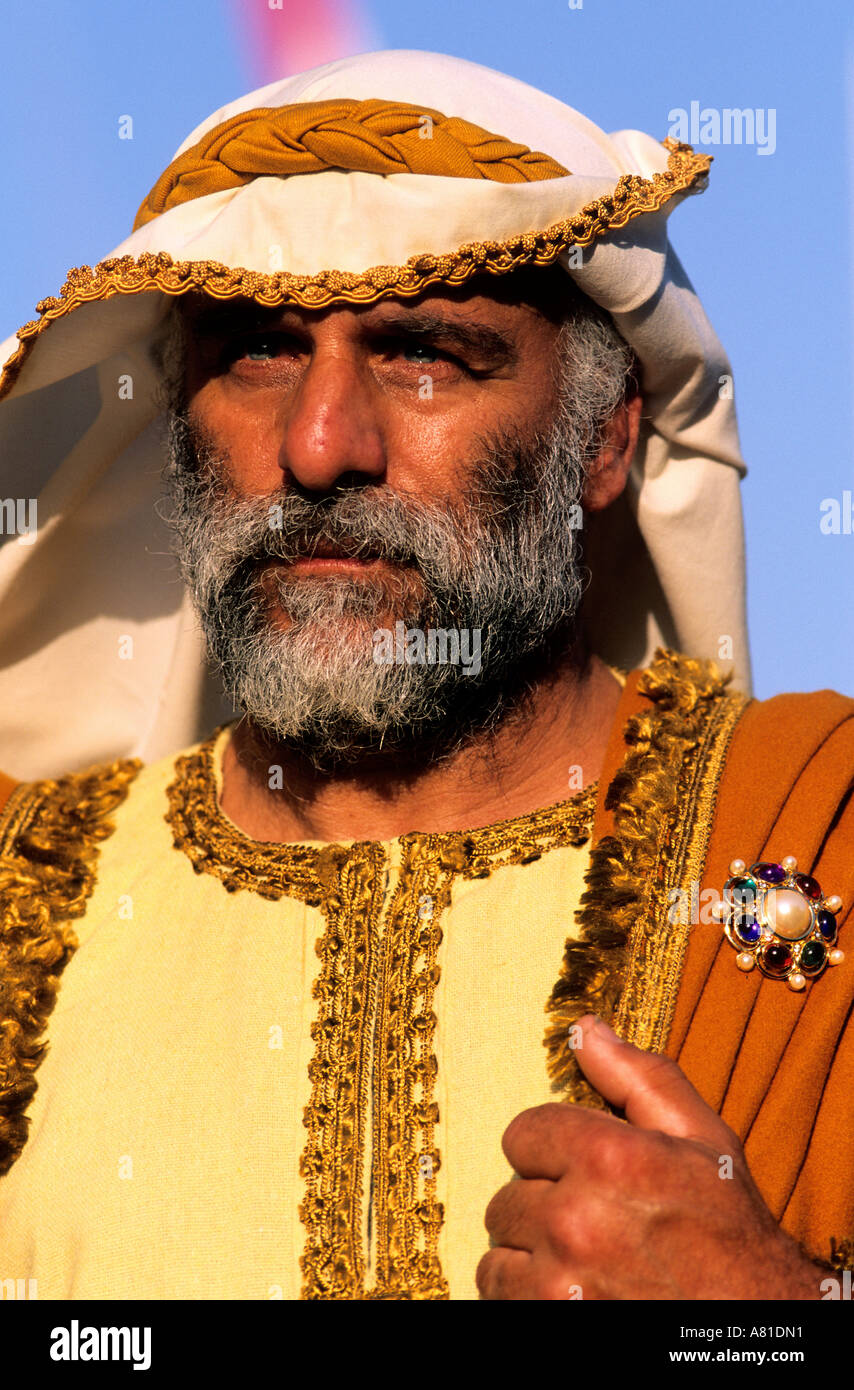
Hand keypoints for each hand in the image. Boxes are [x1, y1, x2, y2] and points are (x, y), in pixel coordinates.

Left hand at [476, 1014, 823, 1299]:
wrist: (754, 1318)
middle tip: (595, 1218)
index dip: (553, 1149)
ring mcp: (558, 1280)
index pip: (523, 1133)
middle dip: (545, 1200)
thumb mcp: (700, 1138)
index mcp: (607, 1158)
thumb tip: (585, 1029)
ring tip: (582, 1256)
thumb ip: (636, 1077)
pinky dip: (525, 1290)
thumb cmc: (730, 1233)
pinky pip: (498, 1290)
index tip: (583, 1168)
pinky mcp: (550, 1321)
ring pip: (500, 1246)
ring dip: (531, 1249)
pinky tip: (571, 1286)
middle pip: (509, 1193)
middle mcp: (575, 1218)